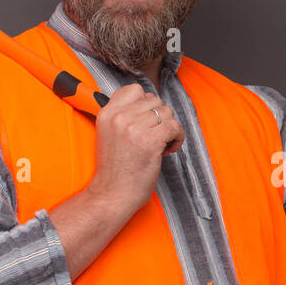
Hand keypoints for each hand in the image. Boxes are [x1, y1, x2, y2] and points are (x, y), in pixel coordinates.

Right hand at [86, 84, 183, 214]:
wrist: (112, 194)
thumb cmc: (115, 169)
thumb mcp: (108, 134)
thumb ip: (123, 115)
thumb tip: (150, 100)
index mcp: (107, 113)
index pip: (134, 90)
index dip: (146, 103)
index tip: (147, 120)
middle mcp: (119, 117)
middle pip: (155, 101)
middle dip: (159, 119)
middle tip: (153, 137)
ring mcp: (134, 128)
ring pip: (167, 113)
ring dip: (169, 129)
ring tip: (161, 145)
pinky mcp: (150, 141)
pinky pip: (175, 126)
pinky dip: (178, 138)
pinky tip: (169, 149)